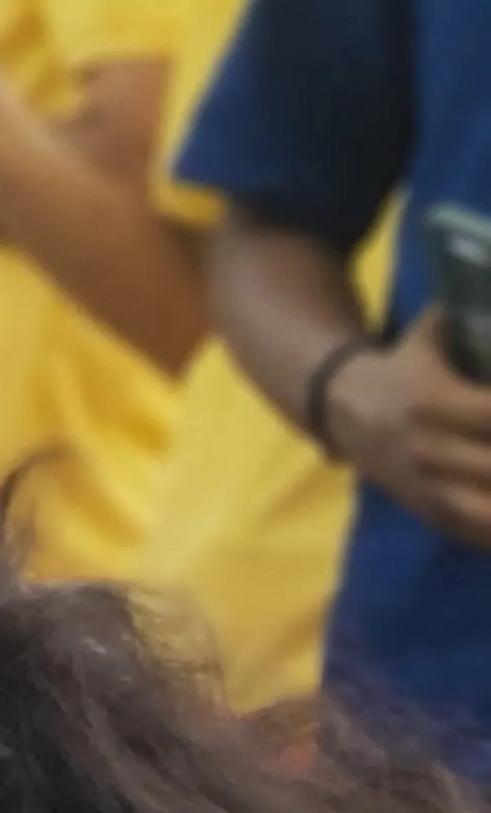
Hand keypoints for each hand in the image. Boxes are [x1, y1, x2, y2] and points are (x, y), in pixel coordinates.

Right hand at [331, 312, 490, 546]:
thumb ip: (466, 320)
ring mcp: (425, 484)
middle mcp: (426, 449)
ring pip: (483, 510)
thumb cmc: (399, 365)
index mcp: (430, 402)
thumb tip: (490, 280)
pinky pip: (472, 532)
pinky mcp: (426, 508)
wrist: (337, 407)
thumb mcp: (427, 335)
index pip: (490, 414)